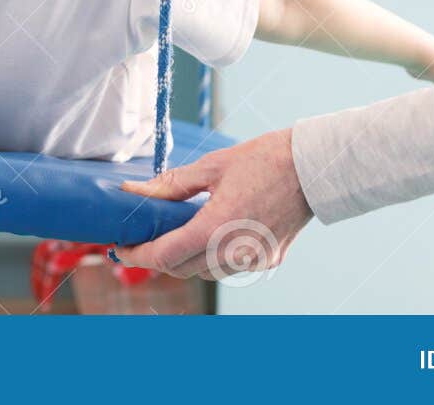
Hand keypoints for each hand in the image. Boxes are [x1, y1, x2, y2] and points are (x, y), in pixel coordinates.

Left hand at [111, 128, 313, 280]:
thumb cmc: (264, 159)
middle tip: (140, 240)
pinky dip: (211, 257)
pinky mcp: (268, 261)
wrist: (313, 167)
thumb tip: (134, 192)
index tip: (120, 248)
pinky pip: (228, 268)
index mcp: (218, 227)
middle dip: (156, 258)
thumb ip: (171, 184)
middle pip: (180, 269)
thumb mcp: (212, 165)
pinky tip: (209, 236)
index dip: (137, 255)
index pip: (165, 255)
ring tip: (172, 236)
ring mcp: (254, 260)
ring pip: (204, 273)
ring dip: (184, 260)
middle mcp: (235, 251)